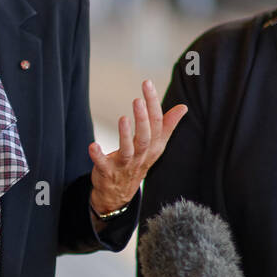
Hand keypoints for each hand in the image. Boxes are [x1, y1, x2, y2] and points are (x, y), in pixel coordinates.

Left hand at [88, 79, 186, 214]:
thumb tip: (183, 107)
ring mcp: (124, 165)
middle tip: (138, 100)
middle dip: (142, 119)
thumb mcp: (156, 145)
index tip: (147, 83)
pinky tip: (93, 145)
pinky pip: (103, 164)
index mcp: (153, 147)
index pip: (156, 123)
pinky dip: (98, 155)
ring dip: (125, 135)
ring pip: (127, 151)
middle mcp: (141, 155)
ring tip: (123, 118)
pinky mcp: (107, 172)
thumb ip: (167, 125)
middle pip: (145, 138)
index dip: (153, 103)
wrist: (120, 193)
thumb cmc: (138, 162)